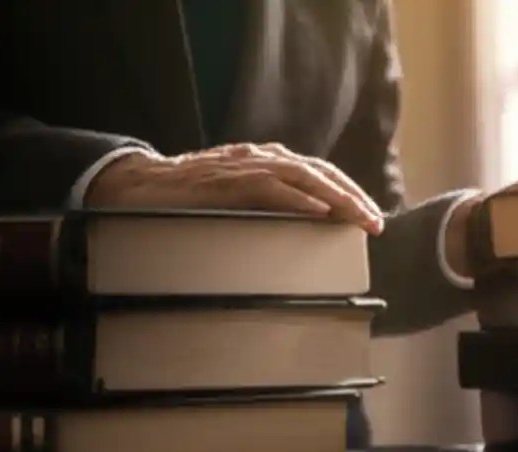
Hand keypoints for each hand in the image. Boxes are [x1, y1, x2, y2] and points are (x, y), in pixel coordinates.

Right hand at [83, 142, 384, 234]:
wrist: (141, 185)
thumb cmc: (189, 197)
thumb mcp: (237, 197)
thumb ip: (268, 203)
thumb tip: (303, 227)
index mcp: (267, 160)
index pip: (319, 172)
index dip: (348, 191)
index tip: (370, 214)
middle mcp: (262, 157)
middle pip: (320, 172)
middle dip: (352, 197)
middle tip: (375, 222)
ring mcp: (246, 166)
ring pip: (303, 177)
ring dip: (336, 199)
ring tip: (359, 219)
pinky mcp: (228, 181)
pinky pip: (270, 188)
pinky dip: (298, 199)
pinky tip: (319, 212)